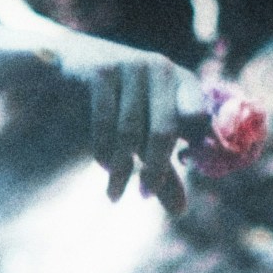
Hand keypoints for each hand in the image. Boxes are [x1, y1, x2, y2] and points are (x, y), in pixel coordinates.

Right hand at [42, 37, 198, 198]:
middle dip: (155, 168)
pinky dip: (103, 149)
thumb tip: (180, 212)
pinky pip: (105, 120)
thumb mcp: (143, 131)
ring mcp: (131, 66)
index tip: (181, 168)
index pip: (200, 117)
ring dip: (122, 168)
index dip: (197, 145)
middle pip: (165, 130)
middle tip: (144, 195)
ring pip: (131, 131)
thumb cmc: (117, 101)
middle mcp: (162, 68)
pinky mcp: (102, 70)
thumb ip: (164, 166)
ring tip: (115, 193)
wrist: (71, 61)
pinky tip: (103, 167)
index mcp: (182, 81)